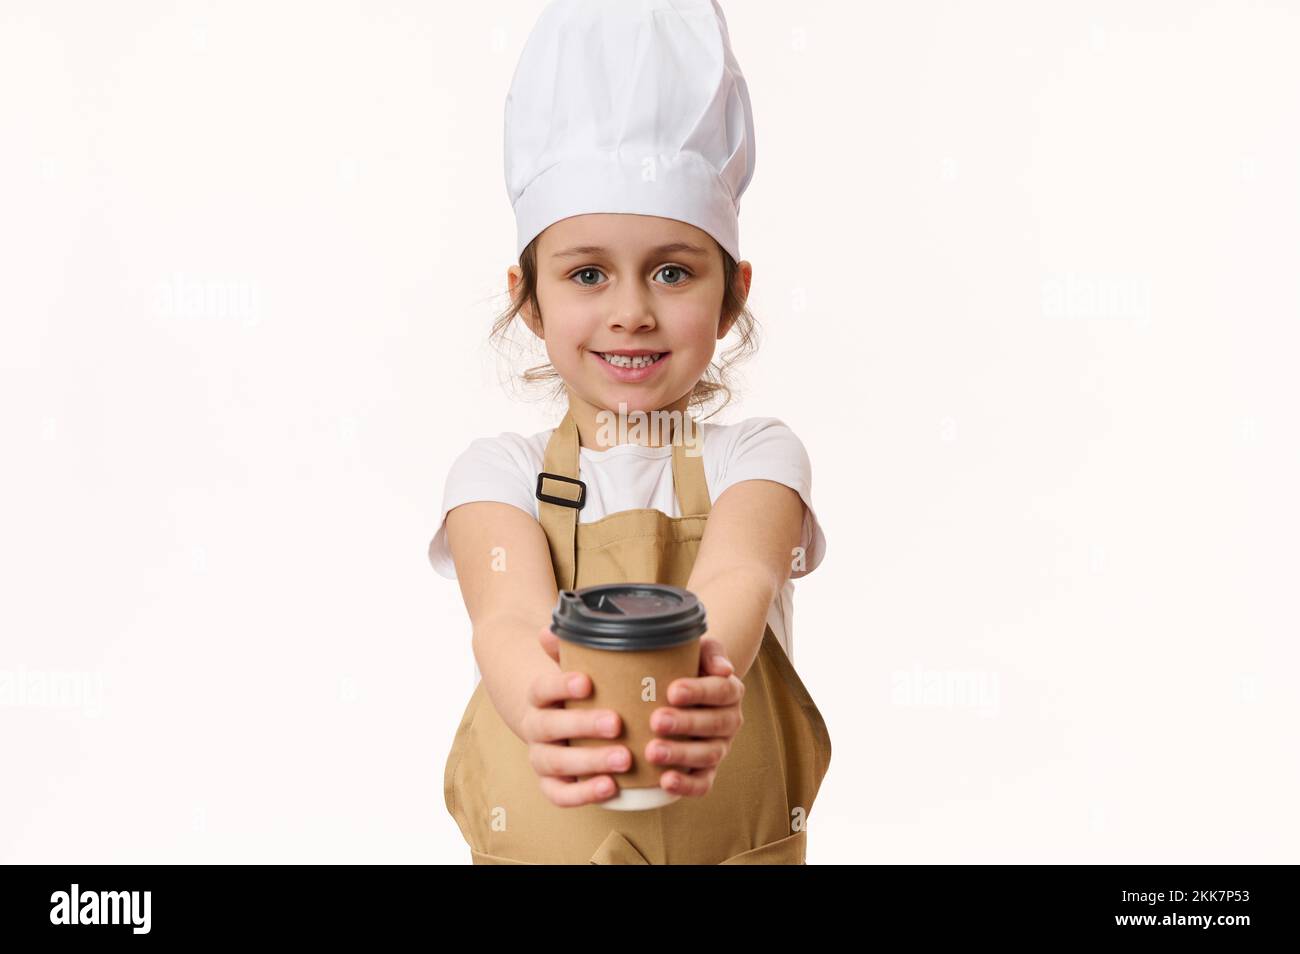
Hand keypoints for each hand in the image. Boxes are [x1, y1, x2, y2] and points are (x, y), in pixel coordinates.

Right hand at [523, 624, 627, 807]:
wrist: (556, 720)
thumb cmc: (578, 691)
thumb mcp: (575, 667)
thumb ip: (572, 649)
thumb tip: (555, 625)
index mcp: (539, 695)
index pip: (541, 688)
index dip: (560, 685)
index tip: (587, 682)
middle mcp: (536, 727)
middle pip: (548, 727)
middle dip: (582, 726)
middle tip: (616, 723)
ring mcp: (542, 757)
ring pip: (555, 762)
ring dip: (588, 763)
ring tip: (624, 759)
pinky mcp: (553, 783)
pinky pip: (560, 794)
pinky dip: (583, 794)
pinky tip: (611, 788)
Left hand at [646, 636, 743, 797]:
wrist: (676, 689)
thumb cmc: (683, 666)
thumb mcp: (696, 650)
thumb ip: (711, 653)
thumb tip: (723, 669)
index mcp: (730, 690)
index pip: (721, 690)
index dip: (699, 692)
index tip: (673, 690)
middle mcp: (730, 720)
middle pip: (715, 724)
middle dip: (686, 723)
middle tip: (656, 720)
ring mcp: (720, 747)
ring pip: (709, 755)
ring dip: (681, 755)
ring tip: (652, 751)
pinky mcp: (706, 770)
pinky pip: (703, 783)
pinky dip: (686, 786)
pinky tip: (664, 782)